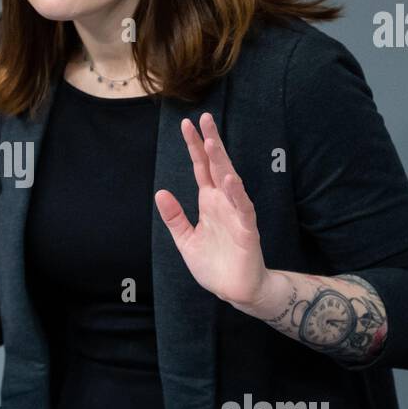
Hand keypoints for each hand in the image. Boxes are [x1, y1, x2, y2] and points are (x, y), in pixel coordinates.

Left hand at [154, 113, 271, 309]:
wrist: (234, 290)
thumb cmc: (213, 264)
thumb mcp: (185, 240)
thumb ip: (174, 217)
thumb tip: (160, 192)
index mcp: (209, 202)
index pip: (202, 168)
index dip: (195, 147)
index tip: (187, 125)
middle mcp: (223, 202)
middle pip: (217, 166)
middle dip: (211, 142)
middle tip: (204, 118)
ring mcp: (236, 214)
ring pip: (231, 181)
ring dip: (222, 162)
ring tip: (212, 142)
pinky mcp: (247, 229)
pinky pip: (242, 207)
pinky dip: (236, 193)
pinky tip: (230, 179)